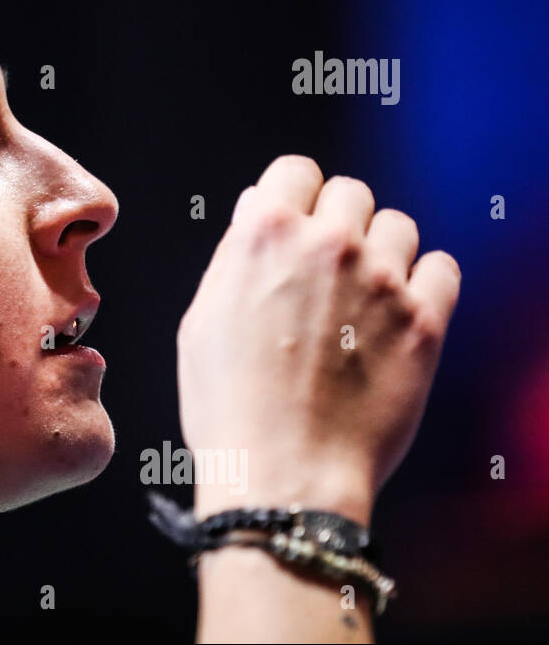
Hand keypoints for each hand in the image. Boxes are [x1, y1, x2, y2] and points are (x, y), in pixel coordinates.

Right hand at [176, 155, 460, 523]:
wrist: (283, 472)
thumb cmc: (228, 405)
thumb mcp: (202, 319)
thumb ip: (236, 256)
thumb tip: (260, 210)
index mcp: (264, 234)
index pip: (295, 171)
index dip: (293, 198)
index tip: (296, 224)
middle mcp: (327, 244)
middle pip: (351, 193)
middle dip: (337, 223)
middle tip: (325, 272)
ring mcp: (381, 280)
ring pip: (398, 226)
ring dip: (381, 251)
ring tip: (362, 298)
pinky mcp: (425, 320)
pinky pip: (442, 267)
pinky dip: (425, 282)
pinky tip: (398, 313)